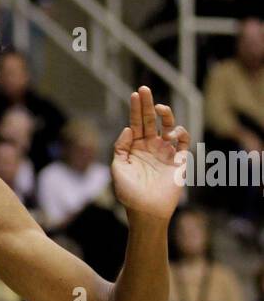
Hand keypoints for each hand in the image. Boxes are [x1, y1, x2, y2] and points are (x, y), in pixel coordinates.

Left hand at [111, 87, 189, 221]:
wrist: (146, 211)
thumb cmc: (129, 193)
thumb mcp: (118, 168)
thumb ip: (120, 147)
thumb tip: (128, 129)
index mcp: (135, 148)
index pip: (136, 124)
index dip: (136, 109)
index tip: (135, 94)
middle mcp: (151, 147)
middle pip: (150, 121)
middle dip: (148, 105)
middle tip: (145, 89)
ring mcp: (165, 152)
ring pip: (169, 126)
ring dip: (165, 115)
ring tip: (159, 109)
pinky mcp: (179, 160)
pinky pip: (183, 141)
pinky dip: (179, 133)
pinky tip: (168, 134)